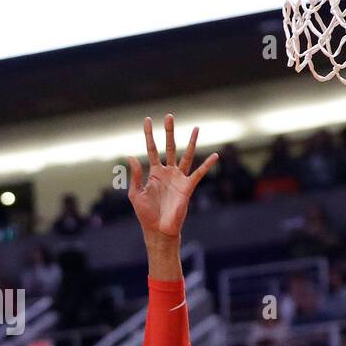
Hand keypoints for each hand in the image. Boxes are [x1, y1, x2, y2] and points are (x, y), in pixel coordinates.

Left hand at [126, 115, 218, 239]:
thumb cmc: (146, 214)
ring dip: (191, 142)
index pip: (151, 149)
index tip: (147, 120)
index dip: (149, 135)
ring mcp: (178, 178)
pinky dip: (207, 165)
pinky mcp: (187, 187)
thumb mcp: (136, 194)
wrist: (158, 230)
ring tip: (196, 128)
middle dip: (169, 132)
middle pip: (169, 147)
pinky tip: (215, 156)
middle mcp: (167, 172)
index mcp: (154, 173)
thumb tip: (131, 156)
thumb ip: (135, 175)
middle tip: (170, 116)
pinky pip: (199, 173)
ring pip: (186, 156)